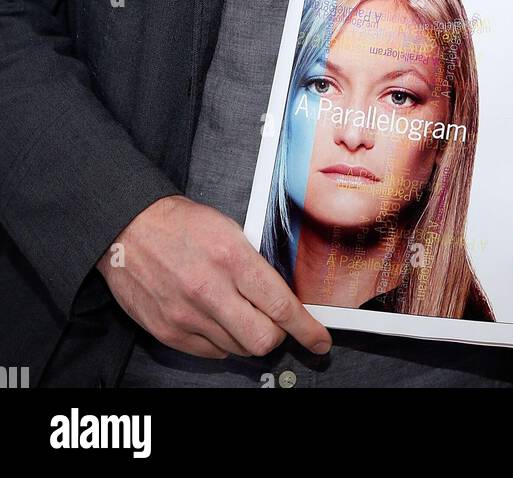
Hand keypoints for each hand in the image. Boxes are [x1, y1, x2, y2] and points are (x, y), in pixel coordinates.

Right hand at [96, 194, 331, 359]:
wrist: (128, 228)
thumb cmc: (180, 223)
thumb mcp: (229, 229)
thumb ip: (254, 264)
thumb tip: (281, 295)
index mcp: (232, 258)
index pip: (281, 306)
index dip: (307, 329)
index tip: (319, 340)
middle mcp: (210, 291)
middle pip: (263, 340)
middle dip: (277, 337)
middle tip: (276, 325)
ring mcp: (187, 316)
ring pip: (238, 350)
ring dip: (246, 337)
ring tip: (235, 311)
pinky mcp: (169, 332)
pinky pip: (210, 353)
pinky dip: (221, 342)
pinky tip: (215, 319)